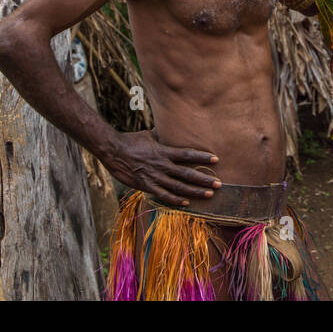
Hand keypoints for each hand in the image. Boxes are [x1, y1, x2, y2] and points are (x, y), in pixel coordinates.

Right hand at [105, 130, 220, 206]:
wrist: (113, 151)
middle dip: (204, 179)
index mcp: (164, 151)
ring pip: (179, 186)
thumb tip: (171, 128)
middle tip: (219, 184)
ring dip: (195, 191)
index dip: (202, 157)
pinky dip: (176, 200)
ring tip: (209, 194)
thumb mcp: (149, 135)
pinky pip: (164, 195)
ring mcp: (154, 176)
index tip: (216, 159)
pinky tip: (186, 203)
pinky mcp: (146, 186)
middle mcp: (162, 165)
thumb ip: (162, 135)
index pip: (187, 154)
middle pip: (187, 173)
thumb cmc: (131, 141)